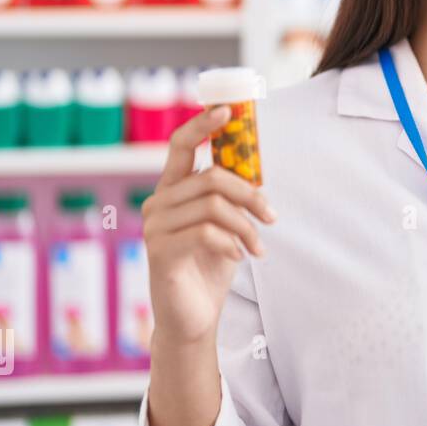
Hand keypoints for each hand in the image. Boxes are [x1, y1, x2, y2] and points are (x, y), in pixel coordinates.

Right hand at [143, 106, 276, 345]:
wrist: (193, 316)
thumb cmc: (210, 265)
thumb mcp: (226, 225)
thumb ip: (230, 197)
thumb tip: (255, 172)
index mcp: (173, 190)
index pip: (181, 146)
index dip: (202, 125)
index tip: (227, 109)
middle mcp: (158, 202)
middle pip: (211, 177)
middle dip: (250, 195)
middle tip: (272, 217)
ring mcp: (155, 226)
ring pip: (213, 205)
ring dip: (246, 226)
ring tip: (258, 247)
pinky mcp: (160, 250)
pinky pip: (205, 232)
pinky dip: (232, 243)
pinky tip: (238, 257)